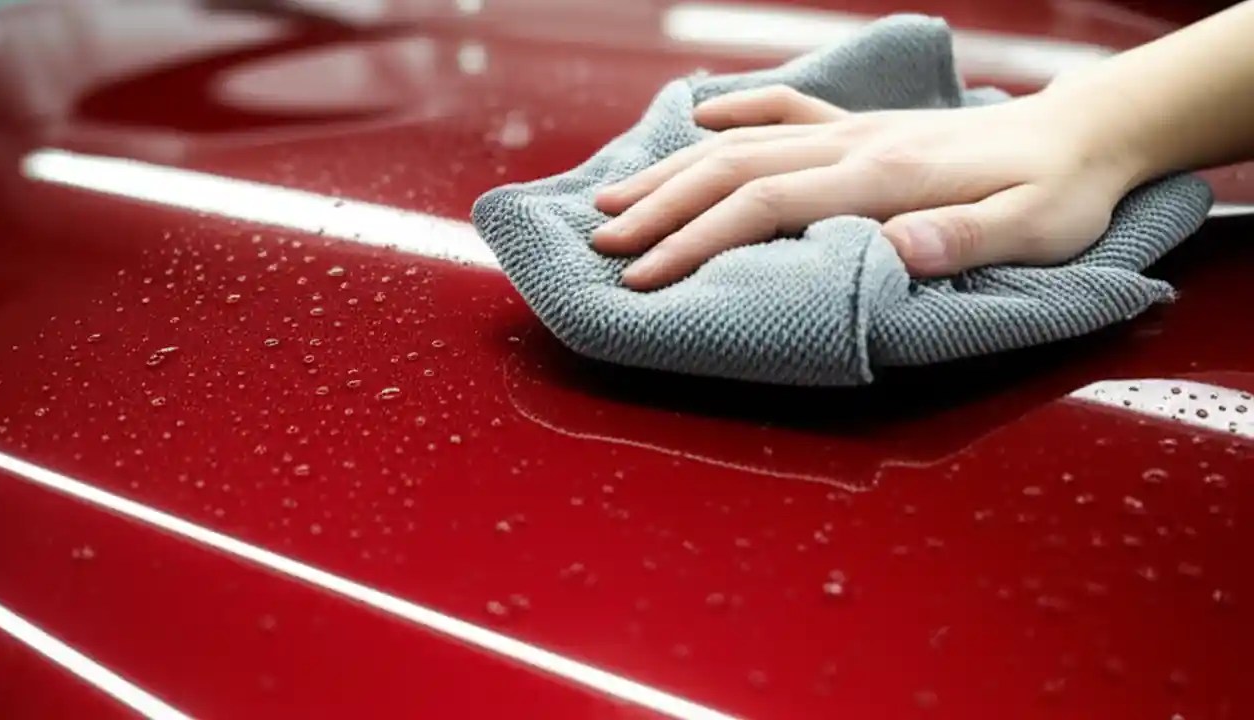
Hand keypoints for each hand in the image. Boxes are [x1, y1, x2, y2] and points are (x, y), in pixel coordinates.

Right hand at [592, 85, 1138, 290]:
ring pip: (741, 142)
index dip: (695, 240)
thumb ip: (965, 239)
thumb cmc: (1063, 194)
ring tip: (615, 200)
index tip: (642, 277)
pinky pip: (780, 112)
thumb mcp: (1037, 228)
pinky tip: (694, 123)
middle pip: (731, 171)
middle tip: (601, 244)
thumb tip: (896, 251)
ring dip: (673, 172)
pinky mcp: (861, 127)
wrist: (1085, 132)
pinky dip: (731, 118)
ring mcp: (852, 130)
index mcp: (883, 176)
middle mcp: (854, 145)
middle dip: (660, 209)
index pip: (764, 205)